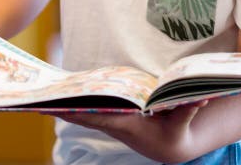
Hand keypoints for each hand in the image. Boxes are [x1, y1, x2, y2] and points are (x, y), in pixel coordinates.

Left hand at [52, 101, 208, 162]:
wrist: (171, 147)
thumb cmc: (176, 135)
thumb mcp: (183, 125)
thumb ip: (187, 111)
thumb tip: (199, 97)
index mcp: (128, 126)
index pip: (101, 117)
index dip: (83, 111)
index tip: (64, 106)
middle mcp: (115, 124)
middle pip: (85, 115)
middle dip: (64, 108)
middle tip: (40, 99)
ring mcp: (111, 120)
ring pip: (83, 113)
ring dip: (66, 105)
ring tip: (43, 95)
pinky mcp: (111, 116)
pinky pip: (89, 109)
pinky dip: (75, 103)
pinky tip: (62, 94)